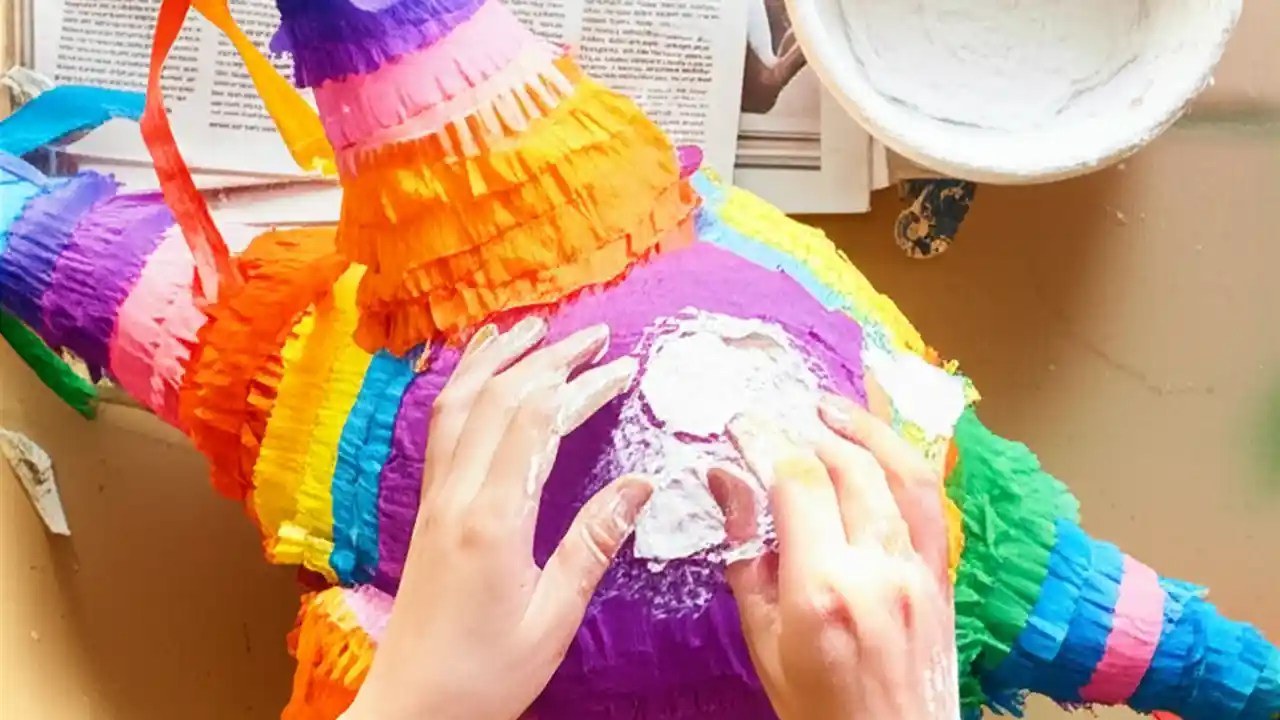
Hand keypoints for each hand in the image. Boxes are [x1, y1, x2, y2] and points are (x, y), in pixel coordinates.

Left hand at [343, 317, 652, 719]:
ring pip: (459, 404)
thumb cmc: (486, 674)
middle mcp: (456, 495)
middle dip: (550, 357)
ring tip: (531, 326)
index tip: (624, 367)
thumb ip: (593, 544)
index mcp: (492, 519)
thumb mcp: (553, 617)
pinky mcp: (427, 509)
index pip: (538, 422)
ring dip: (498, 358)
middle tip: (597, 334)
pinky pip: (441, 428)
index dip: (582, 385)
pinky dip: (463, 386)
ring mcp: (434, 499)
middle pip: (500, 398)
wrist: (411, 708)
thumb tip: (641, 485)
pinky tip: (478, 372)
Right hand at [709, 393, 958, 719]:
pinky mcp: (941, 577)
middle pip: (848, 466)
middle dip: (808, 427)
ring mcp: (918, 571)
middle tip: (777, 415)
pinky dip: (903, 462)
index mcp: (823, 590)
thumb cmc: (815, 709)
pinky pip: (928, 502)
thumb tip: (725, 480)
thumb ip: (746, 554)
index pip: (797, 482)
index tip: (740, 424)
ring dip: (862, 429)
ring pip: (899, 473)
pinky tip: (878, 445)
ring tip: (828, 407)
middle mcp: (877, 570)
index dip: (765, 440)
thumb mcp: (763, 639)